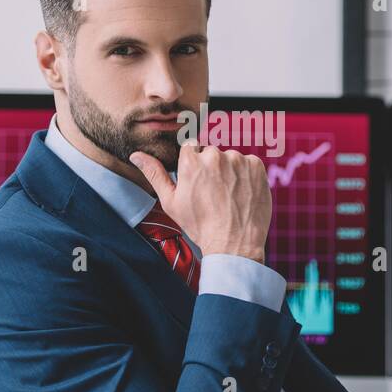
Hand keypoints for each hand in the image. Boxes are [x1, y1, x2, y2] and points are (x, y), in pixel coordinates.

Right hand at [129, 141, 271, 261]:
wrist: (234, 244)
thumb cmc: (200, 225)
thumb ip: (154, 174)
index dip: (194, 165)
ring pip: (230, 158)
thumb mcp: (171, 202)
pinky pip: (249, 163)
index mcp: (190, 161)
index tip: (198, 182)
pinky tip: (242, 193)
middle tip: (214, 194)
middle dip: (212, 168)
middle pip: (211, 153)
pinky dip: (247, 175)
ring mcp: (238, 159)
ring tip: (229, 196)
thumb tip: (136, 155)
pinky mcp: (256, 166)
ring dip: (230, 171)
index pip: (190, 148)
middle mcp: (214, 155)